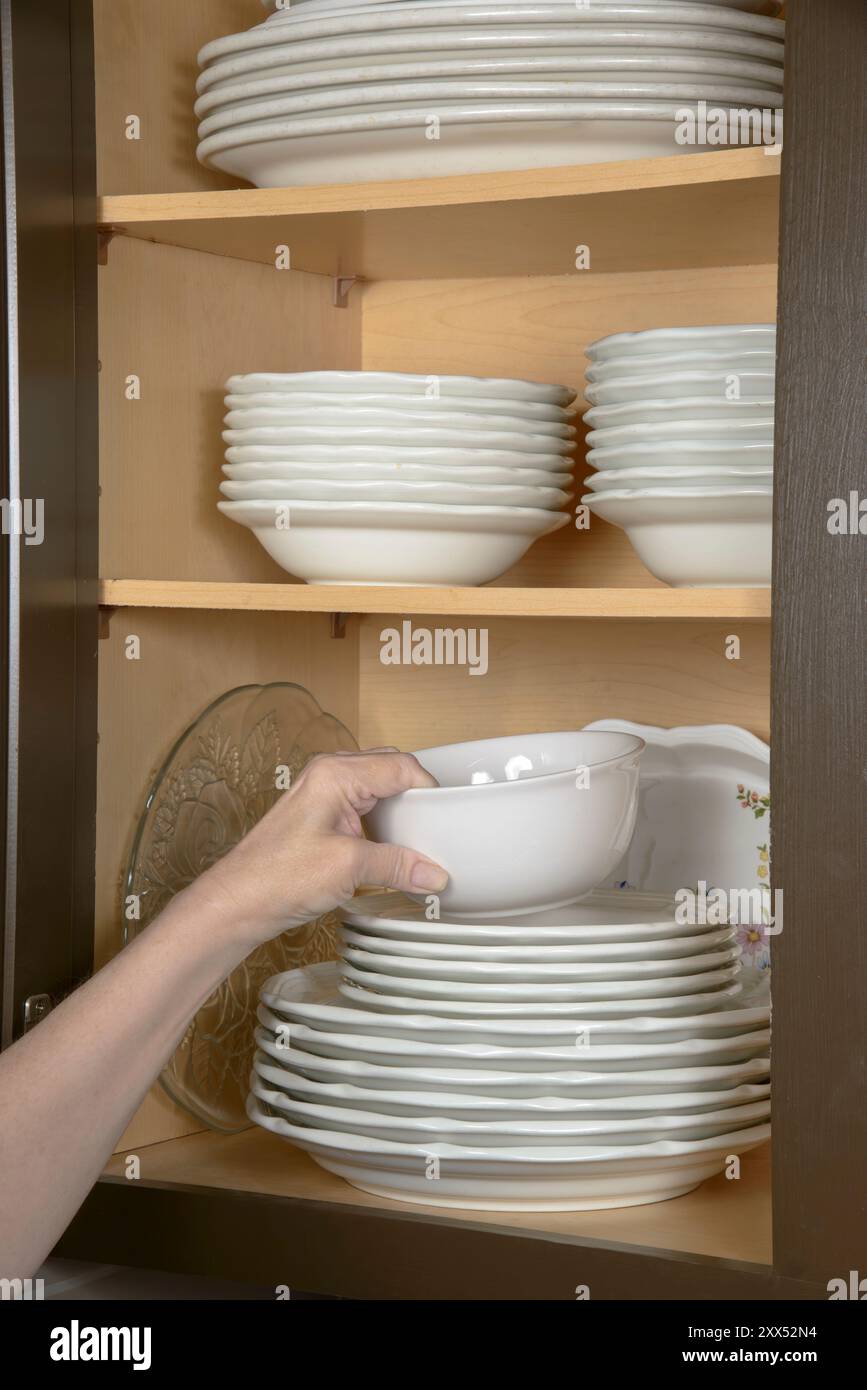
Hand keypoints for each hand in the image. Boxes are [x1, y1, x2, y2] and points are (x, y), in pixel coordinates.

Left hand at [190, 750, 447, 950]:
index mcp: (336, 773)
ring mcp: (323, 793)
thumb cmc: (276, 877)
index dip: (429, 790)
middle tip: (437, 827)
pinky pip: (364, 806)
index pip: (400, 765)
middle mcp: (329, 774)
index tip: (448, 817)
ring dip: (400, 811)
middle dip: (417, 797)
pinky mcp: (320, 815)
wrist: (237, 902)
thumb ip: (398, 866)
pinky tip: (392, 848)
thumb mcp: (349, 868)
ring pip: (378, 789)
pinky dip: (383, 823)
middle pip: (391, 771)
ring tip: (418, 839)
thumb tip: (436, 875)